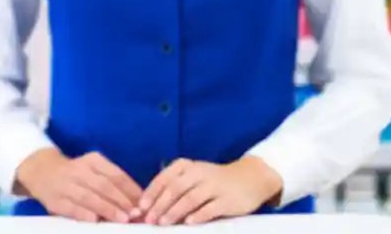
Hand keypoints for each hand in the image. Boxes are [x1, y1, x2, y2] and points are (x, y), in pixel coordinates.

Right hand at [15, 148, 143, 222]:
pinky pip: (71, 207)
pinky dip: (84, 213)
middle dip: (121, 201)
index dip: (131, 190)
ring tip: (122, 219)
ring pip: (89, 196)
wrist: (41, 171)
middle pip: (104, 185)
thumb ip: (114, 183)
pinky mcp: (55, 199)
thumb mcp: (94, 170)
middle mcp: (79, 170)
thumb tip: (138, 202)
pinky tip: (95, 220)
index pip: (115, 174)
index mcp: (93, 160)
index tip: (143, 203)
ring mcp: (66, 184)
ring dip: (107, 209)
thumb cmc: (77, 174)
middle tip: (135, 214)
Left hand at [137, 156, 283, 225]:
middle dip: (159, 206)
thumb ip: (174, 187)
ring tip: (163, 223)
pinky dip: (197, 215)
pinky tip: (188, 223)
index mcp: (186, 165)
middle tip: (149, 220)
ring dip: (174, 212)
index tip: (140, 208)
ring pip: (190, 198)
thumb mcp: (192, 176)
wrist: (250, 178)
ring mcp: (214, 185)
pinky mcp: (227, 199)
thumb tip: (150, 207)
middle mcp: (199, 172)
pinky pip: (210, 208)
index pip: (164, 178)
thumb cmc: (213, 181)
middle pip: (174, 189)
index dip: (151, 194)